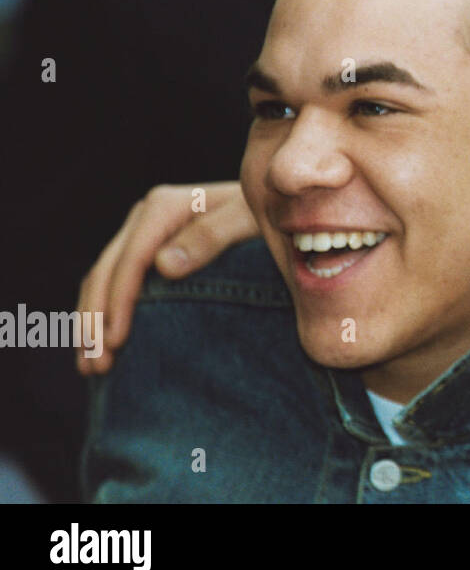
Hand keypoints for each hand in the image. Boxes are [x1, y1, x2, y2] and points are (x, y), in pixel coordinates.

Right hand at [76, 181, 255, 374]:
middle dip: (96, 320)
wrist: (278, 204)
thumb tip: (163, 266)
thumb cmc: (270, 216)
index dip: (119, 302)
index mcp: (165, 207)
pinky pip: (114, 281)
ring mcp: (144, 231)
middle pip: (107, 271)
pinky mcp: (148, 248)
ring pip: (102, 278)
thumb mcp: (248, 221)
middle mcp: (147, 215)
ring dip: (91, 322)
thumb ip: (212, 236)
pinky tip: (102, 343)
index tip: (116, 342)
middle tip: (96, 365)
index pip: (131, 261)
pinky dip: (103, 312)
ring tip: (92, 365)